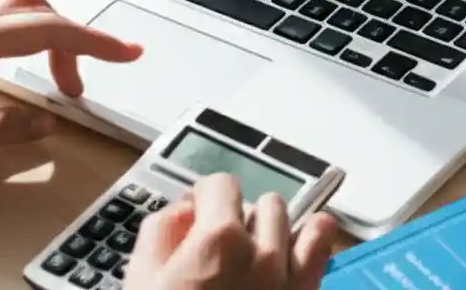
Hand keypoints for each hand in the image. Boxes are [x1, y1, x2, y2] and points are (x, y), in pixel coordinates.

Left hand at [0, 0, 141, 169]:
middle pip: (42, 13)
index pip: (48, 30)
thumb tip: (45, 124)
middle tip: (78, 92)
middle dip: (73, 46)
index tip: (128, 53)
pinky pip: (0, 18)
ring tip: (57, 75)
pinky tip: (20, 57)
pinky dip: (25, 32)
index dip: (94, 41)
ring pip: (22, 6)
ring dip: (51, 32)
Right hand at [126, 174, 336, 289]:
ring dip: (276, 233)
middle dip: (242, 219)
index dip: (205, 199)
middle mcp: (263, 251)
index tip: (197, 217)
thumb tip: (186, 209)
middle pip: (263, 204)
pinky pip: (324, 245)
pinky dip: (312, 242)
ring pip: (296, 222)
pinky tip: (294, 255)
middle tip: (222, 250)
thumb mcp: (140, 282)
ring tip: (255, 258)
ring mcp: (291, 276)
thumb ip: (161, 232)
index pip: (221, 185)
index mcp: (217, 240)